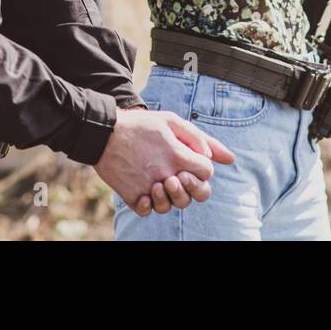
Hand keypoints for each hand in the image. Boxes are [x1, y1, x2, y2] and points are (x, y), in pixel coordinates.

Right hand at [93, 107, 234, 215]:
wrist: (102, 132)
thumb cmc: (140, 124)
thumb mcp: (172, 121)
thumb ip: (200, 138)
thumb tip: (228, 158)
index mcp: (178, 156)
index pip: (206, 173)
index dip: (202, 166)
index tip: (190, 159)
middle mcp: (165, 175)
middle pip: (193, 196)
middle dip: (192, 186)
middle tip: (178, 174)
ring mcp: (148, 187)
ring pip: (170, 206)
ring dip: (170, 196)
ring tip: (160, 180)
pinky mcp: (131, 195)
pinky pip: (147, 211)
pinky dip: (149, 204)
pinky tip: (146, 190)